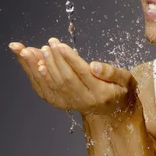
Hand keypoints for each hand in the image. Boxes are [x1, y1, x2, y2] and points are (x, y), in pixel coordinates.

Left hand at [9, 38, 137, 116]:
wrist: (114, 111)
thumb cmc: (120, 89)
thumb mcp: (125, 80)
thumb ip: (111, 72)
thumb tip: (95, 66)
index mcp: (100, 93)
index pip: (82, 74)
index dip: (69, 59)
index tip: (59, 45)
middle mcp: (83, 100)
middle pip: (65, 79)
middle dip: (54, 60)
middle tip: (48, 43)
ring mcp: (71, 103)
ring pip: (53, 85)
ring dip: (40, 67)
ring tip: (30, 50)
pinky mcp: (61, 103)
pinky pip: (46, 90)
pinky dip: (36, 76)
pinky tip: (31, 63)